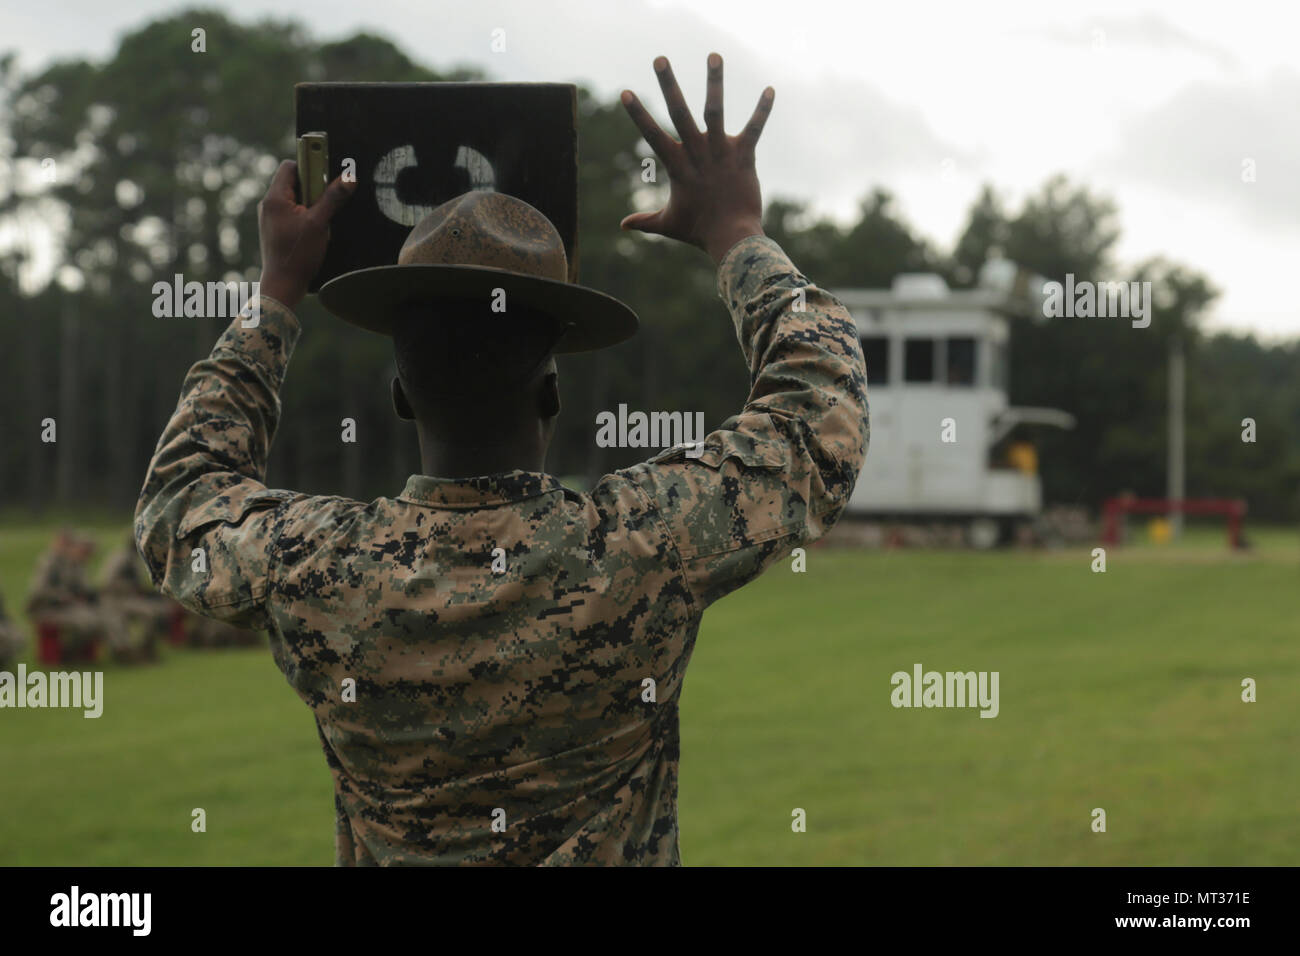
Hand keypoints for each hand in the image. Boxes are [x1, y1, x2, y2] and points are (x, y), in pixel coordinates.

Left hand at [257, 159, 354, 308]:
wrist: (282, 285)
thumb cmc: (298, 255)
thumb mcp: (319, 223)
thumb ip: (333, 198)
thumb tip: (349, 177)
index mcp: (275, 198)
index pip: (290, 166)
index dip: (309, 166)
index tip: (326, 174)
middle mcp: (268, 204)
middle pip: (293, 181)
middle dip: (313, 187)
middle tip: (326, 201)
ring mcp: (270, 217)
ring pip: (294, 198)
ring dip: (311, 203)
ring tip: (320, 220)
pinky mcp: (274, 229)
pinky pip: (291, 212)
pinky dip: (305, 215)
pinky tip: (314, 231)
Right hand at [620, 53, 773, 263]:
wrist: (732, 238)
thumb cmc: (699, 231)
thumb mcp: (668, 224)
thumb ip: (645, 221)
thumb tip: (623, 225)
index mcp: (677, 166)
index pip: (653, 134)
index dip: (638, 114)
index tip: (625, 92)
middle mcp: (697, 153)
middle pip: (679, 113)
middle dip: (668, 84)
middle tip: (659, 58)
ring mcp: (721, 153)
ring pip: (715, 111)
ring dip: (715, 82)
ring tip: (713, 55)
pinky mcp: (744, 156)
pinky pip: (755, 129)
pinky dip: (763, 109)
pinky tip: (771, 88)